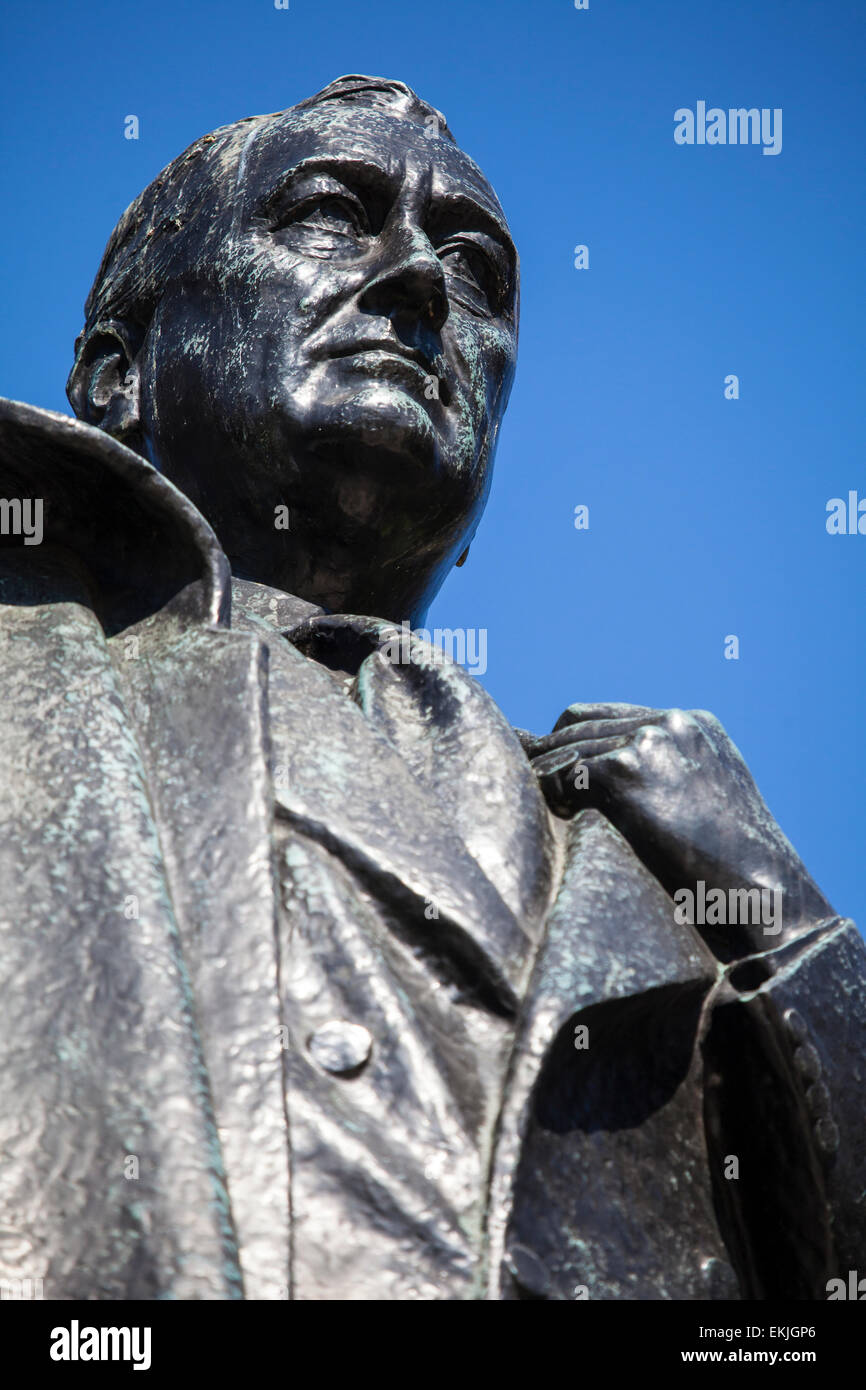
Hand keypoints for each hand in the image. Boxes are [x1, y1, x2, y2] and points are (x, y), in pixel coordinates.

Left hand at [525, 703, 833, 955]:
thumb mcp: (706, 802)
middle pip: (575, 726)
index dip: (570, 742)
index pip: (604, 717)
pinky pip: (561, 776)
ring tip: (533, 811)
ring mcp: (649, 741)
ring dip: (544, 782)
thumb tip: (589, 777)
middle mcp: (670, 721)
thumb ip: (660, 777)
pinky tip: (556, 820)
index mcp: (693, 724)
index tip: (550, 770)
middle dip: (547, 758)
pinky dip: (551, 797)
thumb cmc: (732, 867)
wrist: (760, 893)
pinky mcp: (626, 769)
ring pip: (563, 750)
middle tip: (523, 787)